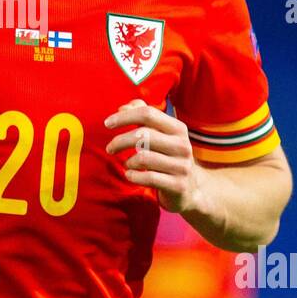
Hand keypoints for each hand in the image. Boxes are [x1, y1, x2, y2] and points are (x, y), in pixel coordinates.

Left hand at [104, 99, 204, 215]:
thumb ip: (143, 117)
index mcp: (178, 128)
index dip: (124, 117)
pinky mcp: (178, 185)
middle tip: (109, 148)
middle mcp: (182, 145)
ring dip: (128, 161)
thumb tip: (123, 107)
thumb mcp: (160, 135)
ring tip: (127, 164)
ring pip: (144, 157)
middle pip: (143, 135)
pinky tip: (130, 175)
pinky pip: (149, 178)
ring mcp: (182, 166)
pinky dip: (133, 176)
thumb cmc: (168, 157)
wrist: (190, 189)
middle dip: (120, 141)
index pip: (148, 114)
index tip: (107, 123)